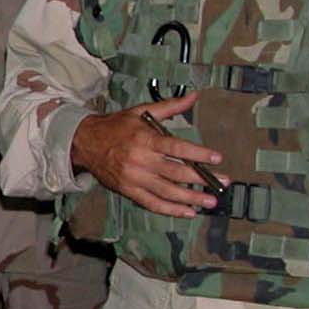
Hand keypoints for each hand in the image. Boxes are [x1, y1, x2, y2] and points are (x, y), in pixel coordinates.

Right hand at [69, 91, 226, 217]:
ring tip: (210, 201)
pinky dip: (171, 209)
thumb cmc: (116, 126)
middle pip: (176, 172)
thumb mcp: (140, 111)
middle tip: (223, 182)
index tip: (217, 158)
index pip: (176, 148)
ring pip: (167, 191)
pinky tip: (188, 212)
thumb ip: (170, 106)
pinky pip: (152, 203)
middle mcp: (140, 160)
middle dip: (201, 179)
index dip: (198, 154)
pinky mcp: (128, 190)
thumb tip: (194, 96)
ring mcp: (134, 178)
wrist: (85, 143)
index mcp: (145, 139)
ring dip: (191, 198)